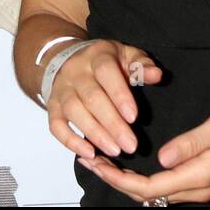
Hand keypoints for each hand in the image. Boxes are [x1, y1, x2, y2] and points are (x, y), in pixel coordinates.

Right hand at [45, 39, 162, 159]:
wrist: (68, 59)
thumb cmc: (105, 62)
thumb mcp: (126, 55)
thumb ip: (142, 65)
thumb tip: (157, 75)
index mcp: (97, 55)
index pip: (106, 72)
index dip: (119, 95)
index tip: (134, 117)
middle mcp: (76, 71)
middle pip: (91, 97)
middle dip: (111, 123)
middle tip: (130, 145)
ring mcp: (62, 89)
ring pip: (73, 111)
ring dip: (94, 133)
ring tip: (115, 151)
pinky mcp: (52, 106)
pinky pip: (56, 125)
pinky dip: (70, 141)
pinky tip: (90, 154)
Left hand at [77, 100, 209, 203]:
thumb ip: (190, 143)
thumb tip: (163, 158)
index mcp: (199, 176)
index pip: (150, 187)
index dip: (119, 179)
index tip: (97, 164)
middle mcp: (198, 188)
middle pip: (148, 194)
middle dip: (116, 180)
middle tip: (90, 159)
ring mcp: (201, 187)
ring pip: (156, 193)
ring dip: (128, 180)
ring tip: (104, 161)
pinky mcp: (203, 180)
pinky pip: (167, 186)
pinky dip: (144, 178)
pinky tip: (132, 164)